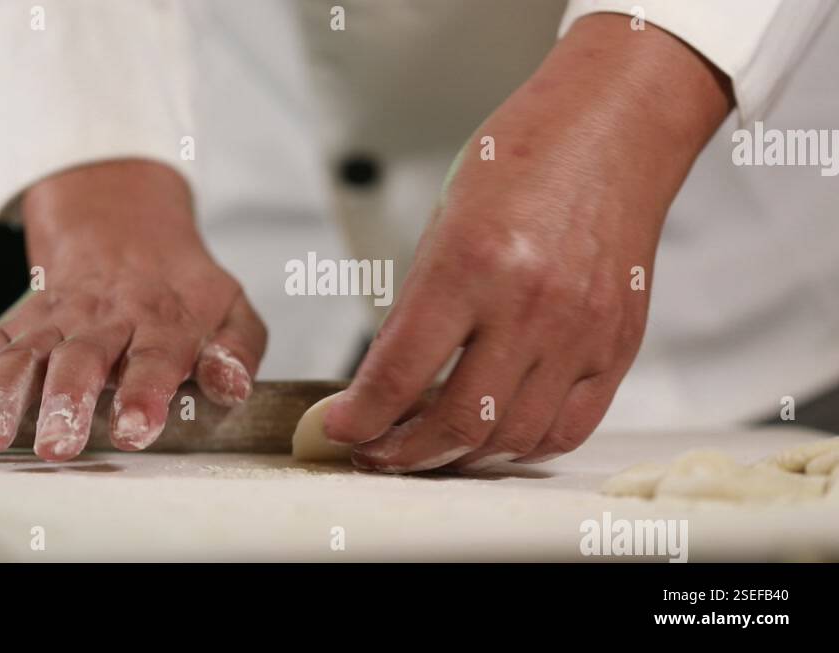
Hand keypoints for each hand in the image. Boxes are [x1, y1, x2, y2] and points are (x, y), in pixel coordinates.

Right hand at [0, 160, 265, 459]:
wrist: (125, 229)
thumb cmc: (185, 290)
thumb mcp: (231, 310)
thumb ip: (238, 350)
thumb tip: (231, 385)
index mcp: (163, 320)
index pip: (156, 358)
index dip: (146, 394)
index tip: (136, 429)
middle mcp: (105, 319)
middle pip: (81, 358)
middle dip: (67, 401)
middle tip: (57, 445)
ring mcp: (54, 319)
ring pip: (22, 354)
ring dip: (1, 396)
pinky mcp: (15, 323)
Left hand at [323, 14, 732, 472]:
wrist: (614, 132)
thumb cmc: (523, 162)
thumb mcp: (443, 221)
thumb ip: (420, 306)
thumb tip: (389, 381)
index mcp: (469, 265)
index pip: (398, 374)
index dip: (360, 419)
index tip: (341, 429)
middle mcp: (529, 307)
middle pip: (458, 423)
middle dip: (403, 454)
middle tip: (377, 452)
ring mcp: (581, 332)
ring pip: (512, 438)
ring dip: (461, 457)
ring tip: (431, 447)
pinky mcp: (619, 346)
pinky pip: (569, 428)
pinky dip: (524, 445)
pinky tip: (496, 434)